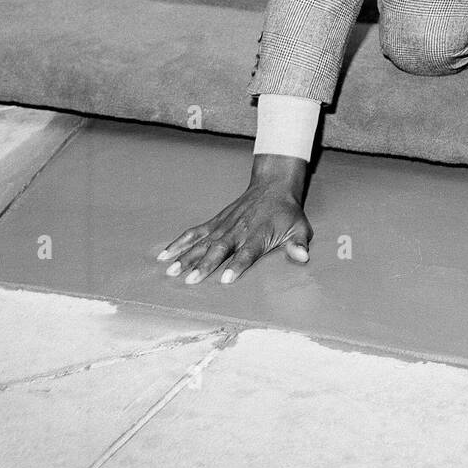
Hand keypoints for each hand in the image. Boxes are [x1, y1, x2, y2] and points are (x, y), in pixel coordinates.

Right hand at [159, 160, 311, 284]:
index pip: (247, 252)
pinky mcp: (215, 222)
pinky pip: (195, 232)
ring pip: (203, 242)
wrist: (272, 186)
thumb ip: (298, 244)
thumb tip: (303, 257)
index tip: (226, 279)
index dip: (237, 265)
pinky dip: (179, 242)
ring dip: (186, 256)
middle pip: (219, 249)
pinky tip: (165, 254)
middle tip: (190, 281)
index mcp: (258, 234)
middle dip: (204, 265)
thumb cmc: (286, 213)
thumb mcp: (299, 227)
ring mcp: (224, 225)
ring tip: (170, 271)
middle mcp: (238, 230)